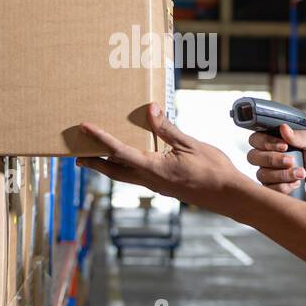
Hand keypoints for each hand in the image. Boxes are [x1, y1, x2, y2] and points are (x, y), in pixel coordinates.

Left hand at [76, 104, 246, 213]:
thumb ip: (167, 128)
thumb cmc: (212, 170)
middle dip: (94, 164)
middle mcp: (149, 180)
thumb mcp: (189, 144)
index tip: (85, 127)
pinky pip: (138, 177)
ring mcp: (156, 186)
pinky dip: (126, 168)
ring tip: (95, 159)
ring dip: (107, 168)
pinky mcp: (164, 187)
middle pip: (113, 172)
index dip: (100, 139)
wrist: (228, 196)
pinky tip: (128, 161)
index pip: (118, 151)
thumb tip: (151, 109)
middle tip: (77, 157)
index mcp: (153, 168)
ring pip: (124, 176)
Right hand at [246, 124, 305, 205]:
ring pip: (262, 174)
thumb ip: (301, 135)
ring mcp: (269, 174)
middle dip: (273, 159)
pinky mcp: (272, 190)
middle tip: (291, 161)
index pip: (257, 138)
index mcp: (277, 142)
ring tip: (301, 174)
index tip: (284, 146)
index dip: (266, 142)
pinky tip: (297, 184)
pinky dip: (284, 186)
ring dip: (282, 174)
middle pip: (253, 156)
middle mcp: (269, 157)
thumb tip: (283, 128)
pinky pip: (268, 188)